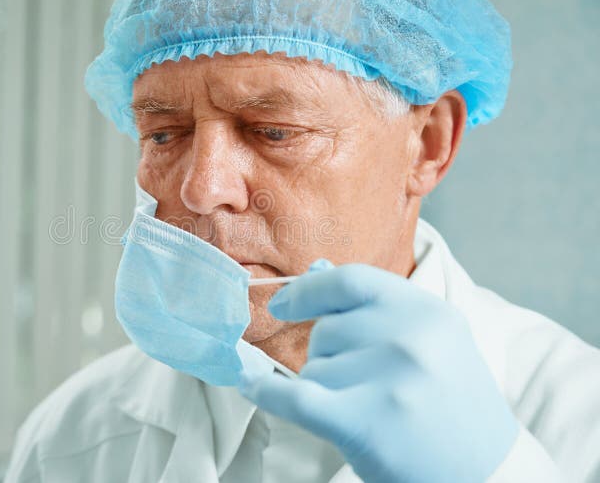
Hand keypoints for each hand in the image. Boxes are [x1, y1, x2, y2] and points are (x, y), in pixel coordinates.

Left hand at [238, 261, 519, 482]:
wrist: (486, 475)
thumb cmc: (450, 405)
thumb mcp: (430, 342)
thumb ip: (375, 307)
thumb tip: (312, 272)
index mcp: (427, 310)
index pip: (350, 281)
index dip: (309, 290)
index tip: (283, 304)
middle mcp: (410, 338)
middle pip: (326, 331)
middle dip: (330, 357)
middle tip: (367, 387)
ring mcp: (389, 379)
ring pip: (314, 369)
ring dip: (326, 390)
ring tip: (369, 410)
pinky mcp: (366, 421)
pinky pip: (296, 397)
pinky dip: (265, 392)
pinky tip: (250, 386)